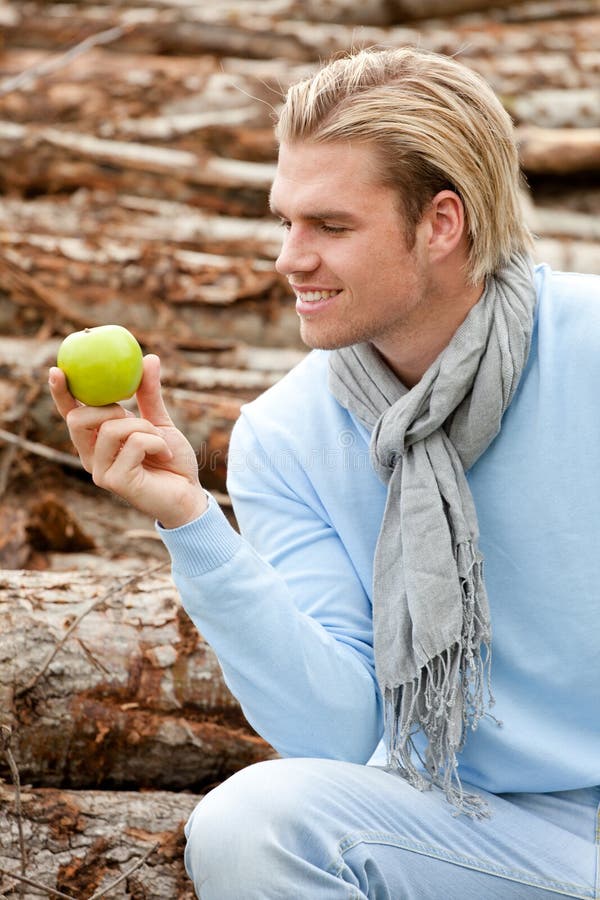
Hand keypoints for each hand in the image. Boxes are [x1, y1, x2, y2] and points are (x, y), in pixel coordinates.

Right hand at [49, 354, 207, 527]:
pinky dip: (155, 441)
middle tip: (132, 414)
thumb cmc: (171, 460)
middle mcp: (91, 457)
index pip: (71, 414)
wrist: (189, 494)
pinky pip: (133, 443)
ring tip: (159, 440)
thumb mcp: (159, 421)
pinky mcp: (114, 482)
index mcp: (96, 441)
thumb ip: (149, 394)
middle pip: (77, 419)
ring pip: (110, 428)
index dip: (60, 394)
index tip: (57, 370)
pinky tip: (164, 454)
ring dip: (142, 427)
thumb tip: (148, 358)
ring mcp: (100, 471)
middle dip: (109, 408)